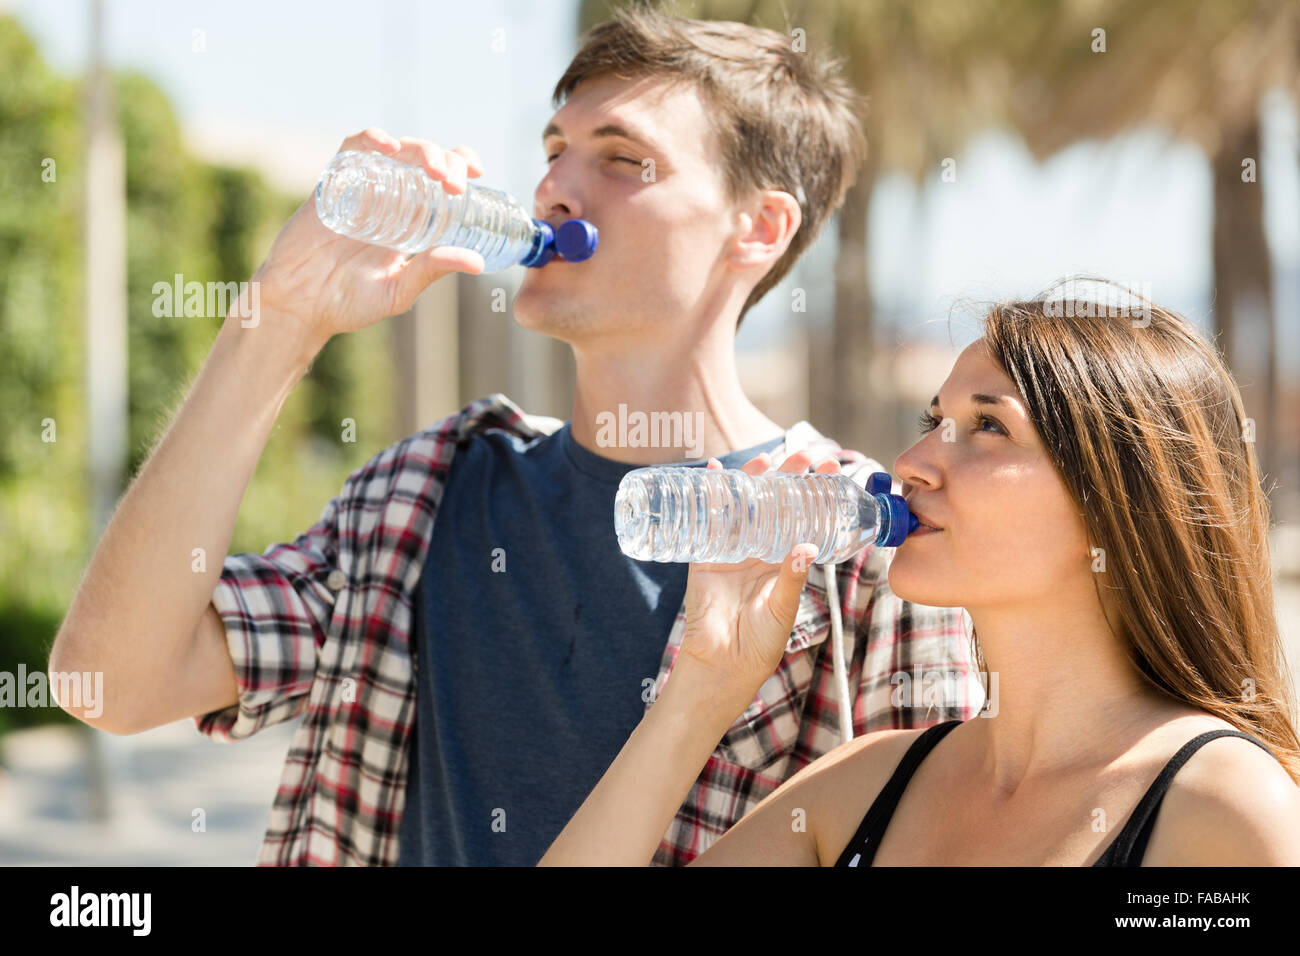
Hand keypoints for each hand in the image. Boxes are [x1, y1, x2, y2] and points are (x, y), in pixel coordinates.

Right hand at [246, 127, 487, 350]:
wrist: (299, 304)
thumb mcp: (399, 290)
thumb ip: (432, 270)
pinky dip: (373, 138)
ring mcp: (361, 186)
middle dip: (447, 161)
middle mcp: (390, 197)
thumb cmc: (349, 302)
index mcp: (411, 219)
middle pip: (425, 159)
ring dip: (421, 150)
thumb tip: (478, 262)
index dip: (461, 165)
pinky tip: (390, 146)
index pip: (442, 178)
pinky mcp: (333, 182)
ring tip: (436, 170)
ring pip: (397, 149)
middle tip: (457, 184)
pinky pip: (353, 147)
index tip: (478, 172)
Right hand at [672, 449, 842, 713]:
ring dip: (750, 479)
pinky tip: (714, 471)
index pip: (800, 517)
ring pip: (741, 506)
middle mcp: (757, 550)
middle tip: (803, 455)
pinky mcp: (703, 557)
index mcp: (781, 561)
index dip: (814, 493)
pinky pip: (705, 521)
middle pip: (772, 504)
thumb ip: (791, 579)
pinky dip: (708, 495)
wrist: (722, 666)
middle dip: (786, 477)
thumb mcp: (783, 609)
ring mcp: (730, 551)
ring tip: (763, 460)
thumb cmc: (760, 643)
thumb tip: (805, 548)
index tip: (832, 468)